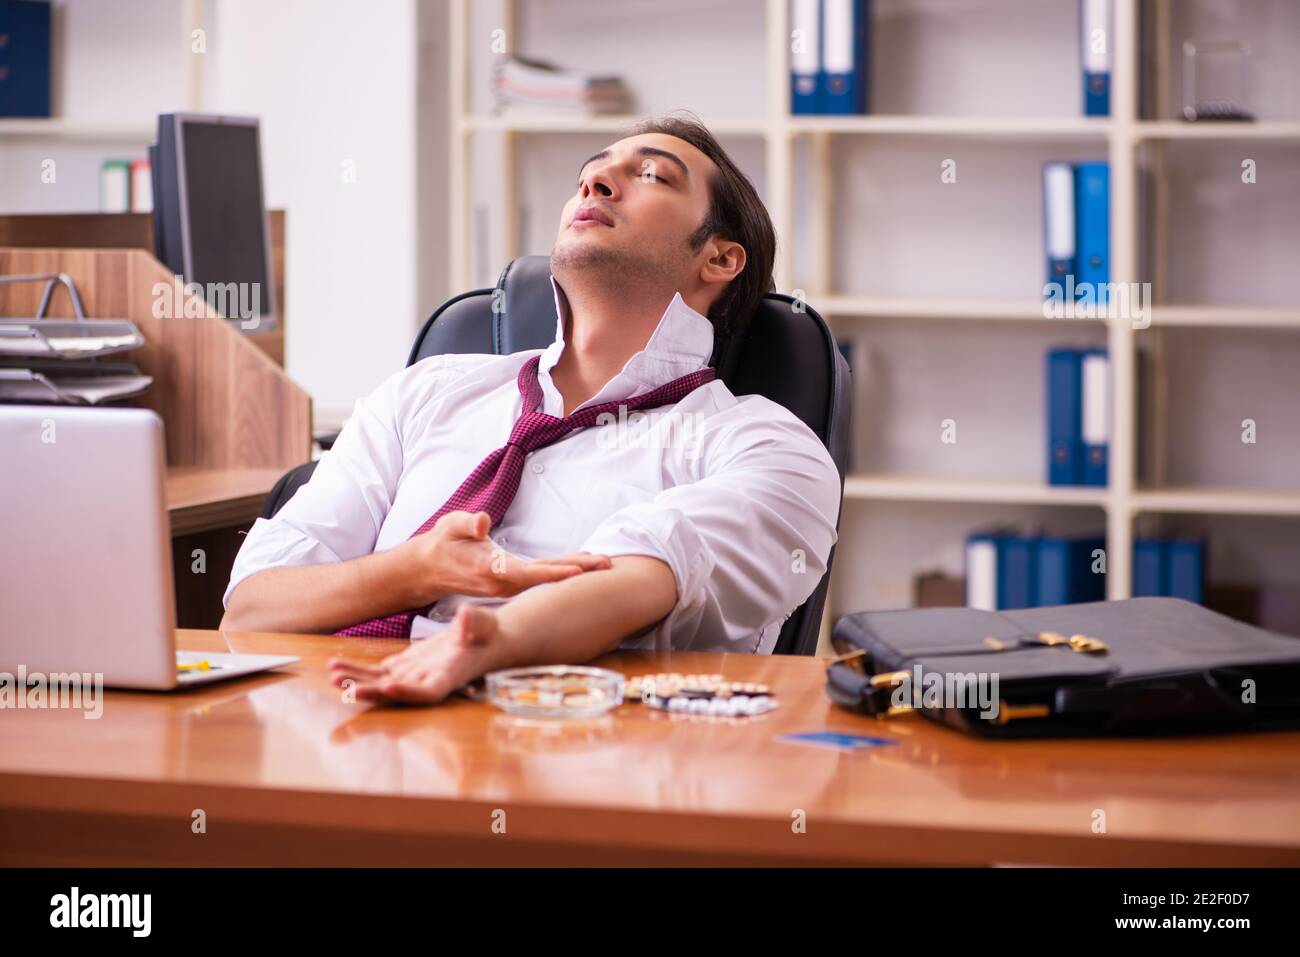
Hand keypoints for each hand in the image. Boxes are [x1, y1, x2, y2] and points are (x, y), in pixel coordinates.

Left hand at [329, 602, 502, 704]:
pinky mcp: (403, 668)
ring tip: (333, 674)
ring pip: (379, 684)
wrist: (482, 640)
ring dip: (356, 681)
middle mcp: (426, 681)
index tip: (389, 686)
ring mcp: (411, 676)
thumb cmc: (487, 633)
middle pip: (396, 693)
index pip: (428, 692)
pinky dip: (356, 670)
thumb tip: (466, 614)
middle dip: (371, 692)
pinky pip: (376, 673)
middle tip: (346, 688)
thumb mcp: (484, 625)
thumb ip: (475, 623)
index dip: (408, 693)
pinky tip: (334, 664)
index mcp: (448, 676)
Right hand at [394, 510, 610, 607]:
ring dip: (574, 571)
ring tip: (602, 563)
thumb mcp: (450, 527)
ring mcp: (508, 586)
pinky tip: (580, 565)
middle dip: (577, 571)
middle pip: (545, 577)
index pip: (527, 573)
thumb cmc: (443, 543)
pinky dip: (561, 571)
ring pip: (546, 578)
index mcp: (489, 570)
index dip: (553, 573)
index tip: (578, 572)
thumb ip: (467, 523)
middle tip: (607, 564)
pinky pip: (541, 577)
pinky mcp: (511, 583)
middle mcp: (503, 583)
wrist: (430, 569)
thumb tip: (482, 520)